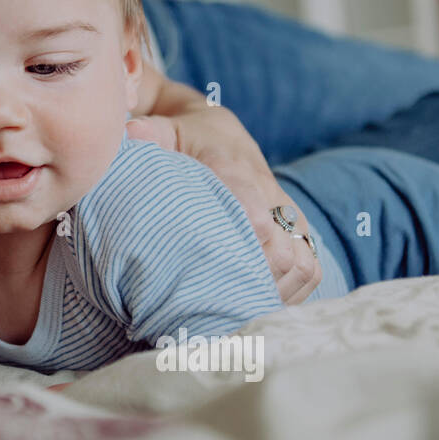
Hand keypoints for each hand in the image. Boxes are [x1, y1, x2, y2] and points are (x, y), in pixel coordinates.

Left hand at [125, 109, 321, 304]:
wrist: (222, 131)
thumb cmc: (186, 137)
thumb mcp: (165, 129)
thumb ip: (148, 134)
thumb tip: (127, 134)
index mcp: (235, 172)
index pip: (254, 217)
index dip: (242, 251)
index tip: (215, 277)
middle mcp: (268, 195)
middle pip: (281, 252)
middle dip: (253, 282)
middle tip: (217, 307)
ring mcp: (287, 214)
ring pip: (301, 263)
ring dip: (274, 290)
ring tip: (238, 310)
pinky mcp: (298, 229)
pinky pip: (311, 266)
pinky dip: (293, 290)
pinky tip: (261, 302)